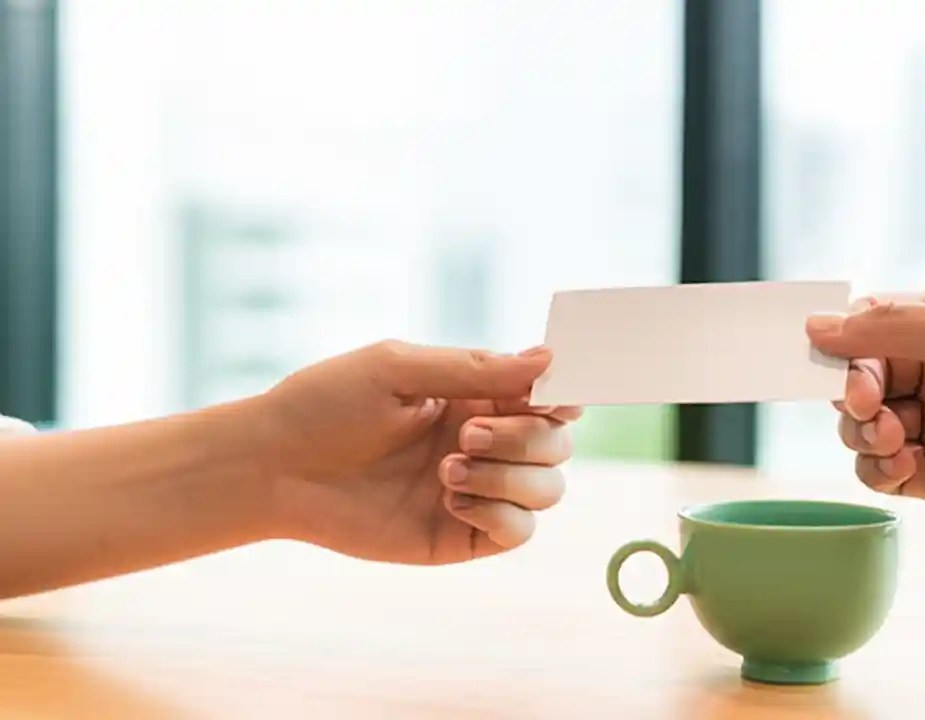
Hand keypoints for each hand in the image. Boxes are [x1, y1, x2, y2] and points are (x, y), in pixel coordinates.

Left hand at [260, 340, 580, 563]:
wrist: (272, 467)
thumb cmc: (326, 404)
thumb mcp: (399, 369)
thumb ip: (477, 369)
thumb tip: (549, 359)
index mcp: (476, 396)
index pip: (550, 397)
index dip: (562, 398)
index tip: (550, 398)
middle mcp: (487, 442)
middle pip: (557, 445)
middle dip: (525, 438)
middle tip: (465, 435)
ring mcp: (477, 490)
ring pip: (548, 489)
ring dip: (509, 477)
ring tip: (447, 469)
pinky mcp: (461, 536)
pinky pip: (519, 532)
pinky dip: (500, 515)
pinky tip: (452, 500)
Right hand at [806, 287, 924, 541]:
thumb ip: (892, 326)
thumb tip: (818, 326)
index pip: (869, 324)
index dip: (840, 343)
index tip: (824, 361)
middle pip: (858, 377)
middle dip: (853, 392)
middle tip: (870, 404)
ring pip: (862, 427)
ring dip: (863, 433)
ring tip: (894, 439)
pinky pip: (882, 471)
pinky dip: (879, 469)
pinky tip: (906, 465)